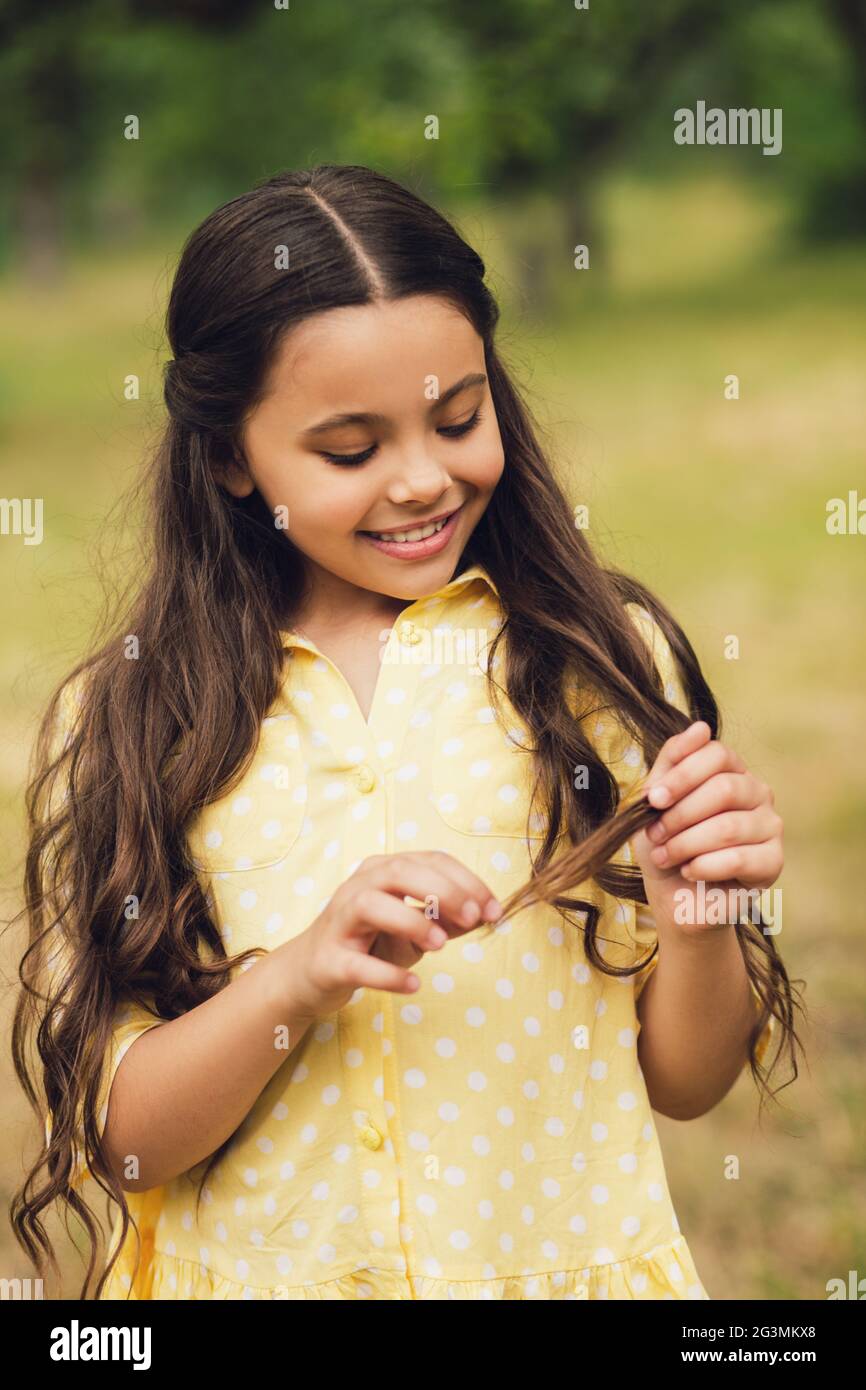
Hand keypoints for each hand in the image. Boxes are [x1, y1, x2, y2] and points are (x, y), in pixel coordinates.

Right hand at [289, 851, 502, 1015]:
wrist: (309, 973)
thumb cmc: (369, 943)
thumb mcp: (413, 928)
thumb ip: (446, 919)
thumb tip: (485, 914)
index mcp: (383, 871)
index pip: (430, 861)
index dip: (467, 881)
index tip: (494, 909)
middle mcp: (358, 887)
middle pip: (399, 871)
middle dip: (442, 890)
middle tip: (472, 918)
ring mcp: (340, 922)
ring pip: (371, 904)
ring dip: (410, 921)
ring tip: (440, 944)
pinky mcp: (329, 960)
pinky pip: (358, 964)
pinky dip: (388, 975)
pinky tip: (413, 986)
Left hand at [631, 721, 783, 934]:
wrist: (674, 895)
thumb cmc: (665, 843)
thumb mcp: (656, 800)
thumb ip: (672, 761)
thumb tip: (700, 726)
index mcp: (731, 770)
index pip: (717, 753)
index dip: (682, 775)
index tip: (652, 800)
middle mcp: (757, 792)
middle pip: (723, 788)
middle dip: (680, 815)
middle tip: (656, 835)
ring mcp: (770, 826)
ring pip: (728, 826)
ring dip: (685, 844)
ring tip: (667, 856)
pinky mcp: (774, 862)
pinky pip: (739, 858)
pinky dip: (703, 866)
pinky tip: (690, 871)